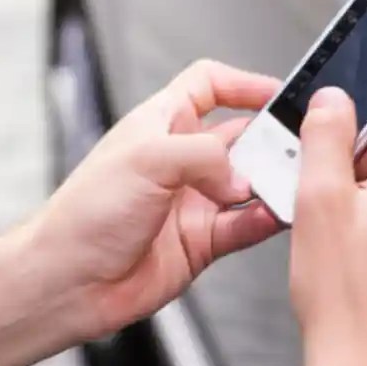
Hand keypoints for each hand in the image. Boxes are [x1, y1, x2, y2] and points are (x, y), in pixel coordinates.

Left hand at [35, 60, 284, 339]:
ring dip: (273, 182)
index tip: (278, 91)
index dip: (243, 83)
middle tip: (298, 144)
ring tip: (292, 181)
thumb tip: (242, 175)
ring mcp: (193, 201)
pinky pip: (246, 225)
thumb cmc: (83, 216)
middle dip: (271, 138)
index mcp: (160, 124)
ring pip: (250, 183)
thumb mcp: (145, 159)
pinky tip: (276, 215)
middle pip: (241, 135)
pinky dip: (265, 220)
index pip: (208, 86)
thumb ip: (204, 156)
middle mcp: (180, 161)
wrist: (68, 282)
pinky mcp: (202, 242)